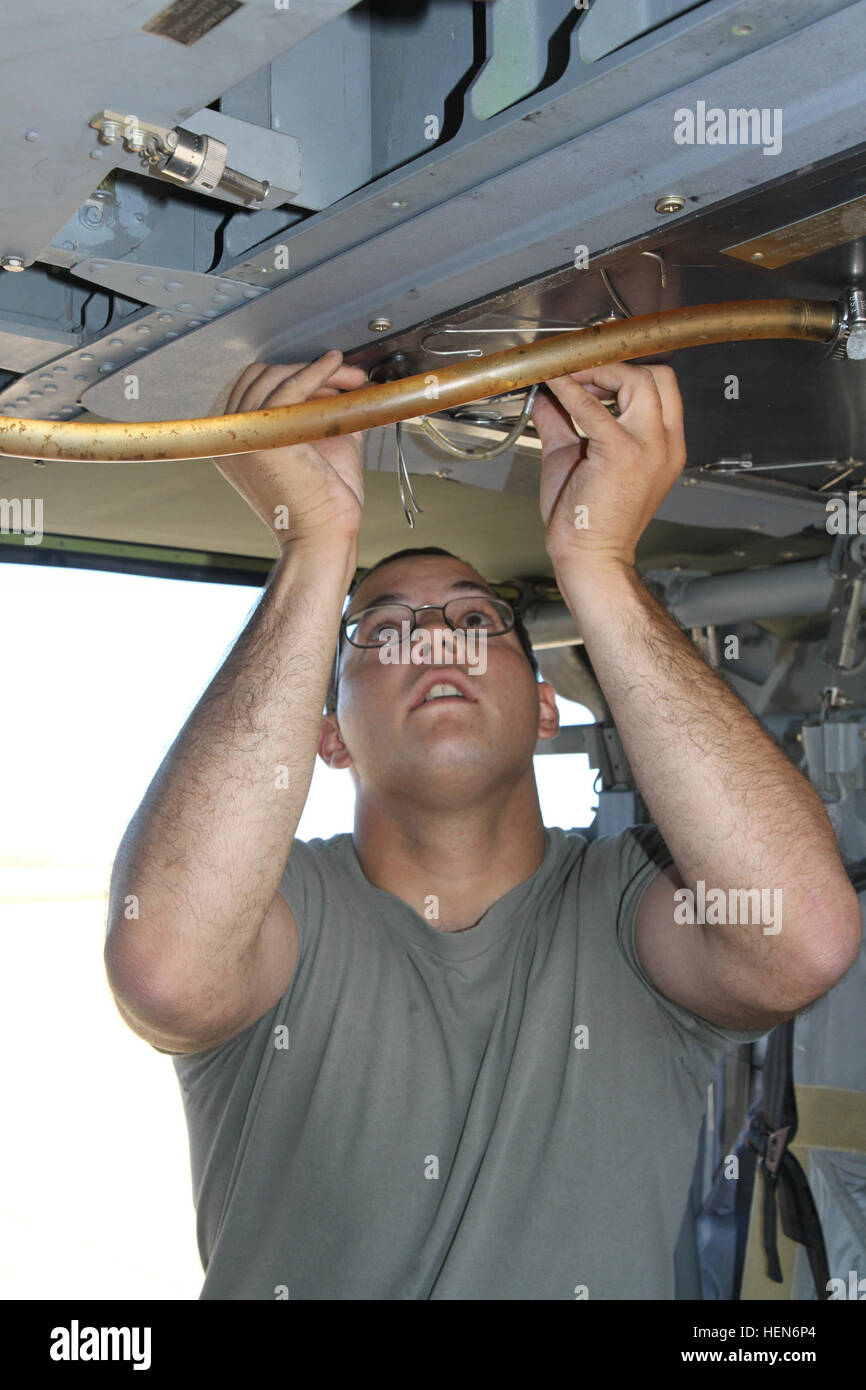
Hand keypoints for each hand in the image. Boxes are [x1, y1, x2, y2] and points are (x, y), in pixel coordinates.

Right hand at [215, 350, 368, 546]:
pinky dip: (315, 372)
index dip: (294, 376)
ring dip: (318, 372)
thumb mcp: (319, 446)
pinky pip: (288, 387)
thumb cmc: (322, 504)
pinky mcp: (263, 436)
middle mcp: (229, 438)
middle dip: (307, 370)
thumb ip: (320, 413)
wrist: (323, 537)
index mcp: (235, 443)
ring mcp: (241, 436)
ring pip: (275, 379)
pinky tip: (337, 366)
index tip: (333, 380)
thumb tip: (340, 383)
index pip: (254, 390)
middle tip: (348, 378)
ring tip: (351, 378)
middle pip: (262, 379)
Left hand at [532, 363, 686, 573]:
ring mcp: (649, 448)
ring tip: (569, 379)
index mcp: (665, 447)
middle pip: (659, 377)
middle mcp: (665, 445)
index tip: (593, 374)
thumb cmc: (588, 520)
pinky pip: (594, 408)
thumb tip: (546, 391)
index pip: (663, 390)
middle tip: (583, 373)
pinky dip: (570, 389)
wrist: (590, 558)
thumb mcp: (576, 457)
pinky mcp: (621, 453)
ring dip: (599, 372)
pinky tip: (552, 384)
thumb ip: (563, 420)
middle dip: (618, 367)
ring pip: (638, 380)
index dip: (627, 373)